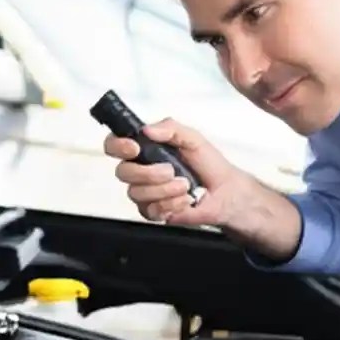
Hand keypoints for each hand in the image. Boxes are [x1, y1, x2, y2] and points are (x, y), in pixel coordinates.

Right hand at [102, 118, 258, 229]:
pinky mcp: (153, 212)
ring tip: (185, 185)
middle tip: (171, 171)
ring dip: (166, 190)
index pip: (114, 145)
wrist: (225, 191)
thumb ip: (170, 128)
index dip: (118, 146)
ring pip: (137, 193)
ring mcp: (145, 193)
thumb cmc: (208, 164)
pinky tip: (185, 199)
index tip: (134, 147)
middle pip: (122, 173)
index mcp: (145, 150)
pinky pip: (151, 210)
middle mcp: (140, 171)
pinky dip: (172, 204)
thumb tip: (147, 129)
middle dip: (149, 173)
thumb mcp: (192, 138)